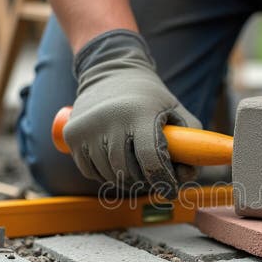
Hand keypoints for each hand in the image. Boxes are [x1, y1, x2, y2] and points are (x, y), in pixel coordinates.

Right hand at [65, 30, 201, 198]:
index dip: (164, 180)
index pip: (151, 159)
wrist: (110, 71)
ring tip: (135, 165)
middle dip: (146, 180)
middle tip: (155, 178)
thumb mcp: (175, 109)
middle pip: (129, 171)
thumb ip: (190, 140)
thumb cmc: (149, 96)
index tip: (171, 190)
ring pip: (109, 175)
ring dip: (126, 179)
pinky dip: (105, 174)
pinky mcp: (72, 135)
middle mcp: (109, 119)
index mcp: (139, 112)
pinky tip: (115, 160)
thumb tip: (190, 174)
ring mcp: (86, 128)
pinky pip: (90, 172)